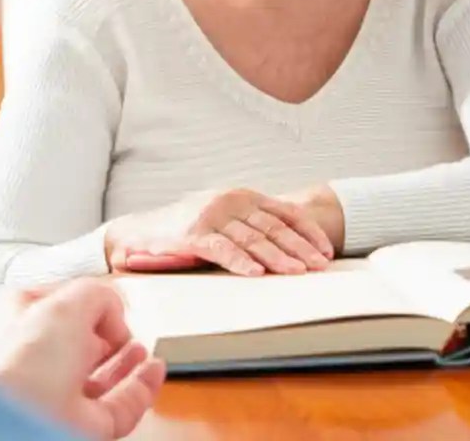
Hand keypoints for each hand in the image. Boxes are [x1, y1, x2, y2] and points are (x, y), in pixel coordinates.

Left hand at [0, 279, 165, 439]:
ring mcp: (58, 398)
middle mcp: (34, 365)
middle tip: (125, 330)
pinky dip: (140, 388)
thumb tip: (114, 310)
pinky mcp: (83, 426)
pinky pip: (119, 405)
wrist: (23, 420)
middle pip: (76, 347)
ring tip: (143, 351)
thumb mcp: (65, 306)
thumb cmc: (23, 366)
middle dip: (106, 337)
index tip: (104, 301)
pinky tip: (153, 372)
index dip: (80, 302)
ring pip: (98, 379)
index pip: (50, 307)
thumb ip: (96, 295)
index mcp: (14, 329)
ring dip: (126, 363)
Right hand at [103, 188, 336, 275]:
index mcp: (244, 196)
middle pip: (274, 227)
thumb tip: (291, 246)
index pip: (286, 212)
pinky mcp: (193, 235)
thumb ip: (253, 224)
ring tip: (297, 272)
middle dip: (301, 248)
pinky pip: (222, 250)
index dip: (309, 232)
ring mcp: (212, 216)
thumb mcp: (227, 218)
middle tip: (320, 266)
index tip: (327, 251)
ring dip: (278, 257)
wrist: (143, 230)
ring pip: (253, 239)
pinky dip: (240, 262)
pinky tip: (256, 273)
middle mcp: (231, 201)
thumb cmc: (190, 227)